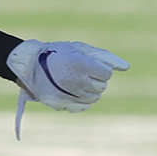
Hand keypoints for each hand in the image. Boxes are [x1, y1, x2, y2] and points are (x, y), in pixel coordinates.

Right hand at [6, 39, 128, 112]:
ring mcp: (70, 95)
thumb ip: (104, 57)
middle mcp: (77, 82)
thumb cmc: (57, 52)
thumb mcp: (79, 48)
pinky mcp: (63, 105)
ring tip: (77, 81)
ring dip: (90, 90)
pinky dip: (82, 100)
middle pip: (102, 87)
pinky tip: (73, 91)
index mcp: (81, 65)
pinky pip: (83, 107)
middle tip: (82, 72)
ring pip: (94, 98)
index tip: (89, 65)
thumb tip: (127, 67)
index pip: (106, 75)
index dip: (99, 69)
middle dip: (95, 79)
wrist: (29, 65)